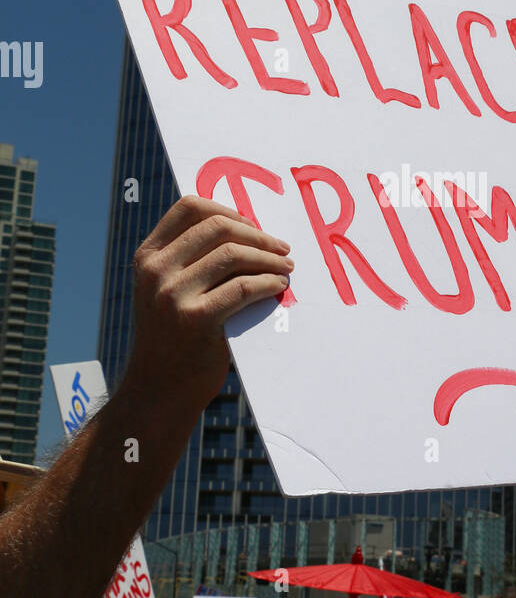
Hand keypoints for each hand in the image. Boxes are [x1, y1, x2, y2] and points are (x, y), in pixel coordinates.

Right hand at [123, 196, 292, 406]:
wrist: (159, 389)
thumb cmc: (173, 336)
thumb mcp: (165, 290)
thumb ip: (188, 259)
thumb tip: (245, 229)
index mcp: (148, 256)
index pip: (189, 207)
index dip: (228, 210)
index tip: (253, 225)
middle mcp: (155, 271)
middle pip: (217, 227)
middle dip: (257, 234)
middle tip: (282, 247)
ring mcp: (172, 295)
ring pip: (233, 254)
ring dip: (269, 258)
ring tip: (286, 267)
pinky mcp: (196, 319)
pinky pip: (244, 287)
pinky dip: (268, 282)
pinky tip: (278, 286)